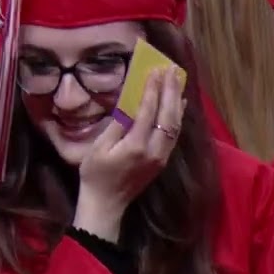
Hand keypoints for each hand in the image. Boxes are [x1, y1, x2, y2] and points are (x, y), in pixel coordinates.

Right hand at [73, 68, 185, 241]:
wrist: (106, 204)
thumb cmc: (95, 174)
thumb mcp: (99, 147)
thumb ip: (117, 124)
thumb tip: (129, 101)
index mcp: (136, 146)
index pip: (148, 111)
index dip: (152, 89)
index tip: (155, 70)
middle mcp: (154, 150)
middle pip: (167, 115)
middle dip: (170, 90)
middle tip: (171, 69)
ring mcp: (161, 157)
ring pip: (175, 124)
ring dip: (176, 100)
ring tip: (177, 80)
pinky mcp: (162, 161)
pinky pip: (174, 134)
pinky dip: (177, 116)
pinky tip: (179, 103)